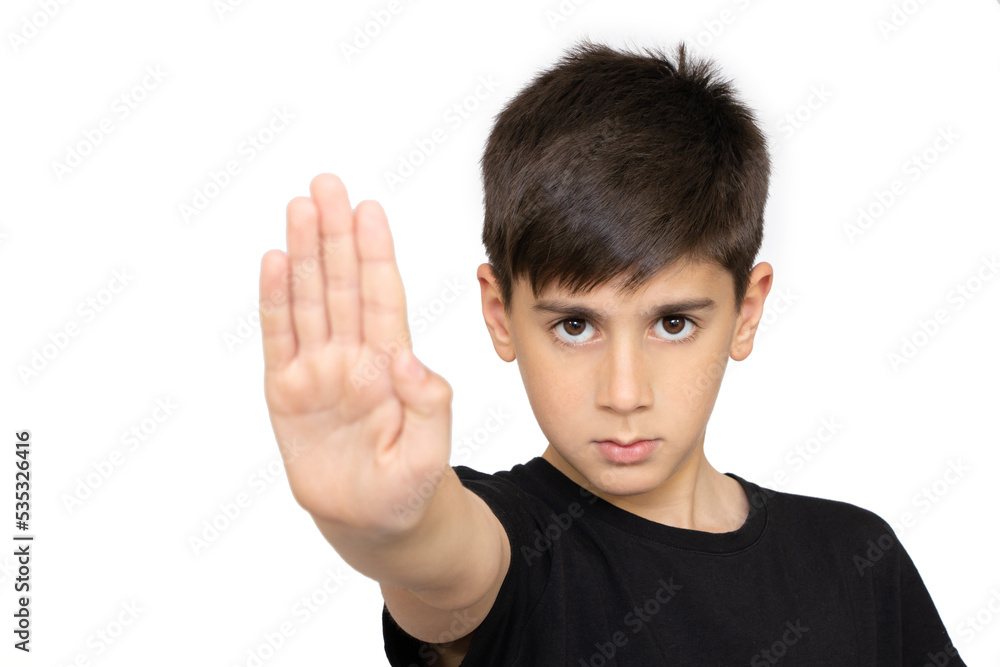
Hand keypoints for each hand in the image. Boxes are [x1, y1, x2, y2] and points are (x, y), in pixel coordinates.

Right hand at [258, 174, 453, 535]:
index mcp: (391, 364)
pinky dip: (275, 301)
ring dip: (304, 253)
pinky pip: (278, 339)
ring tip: (299, 207)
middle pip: (341, 283)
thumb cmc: (408, 486)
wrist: (373, 524)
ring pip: (309, 299)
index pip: (381, 295)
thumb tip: (407, 358)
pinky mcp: (286, 393)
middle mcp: (353, 356)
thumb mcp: (431, 451)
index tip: (369, 209)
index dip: (374, 253)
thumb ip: (430, 403)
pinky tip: (274, 260)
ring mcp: (318, 371)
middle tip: (326, 184)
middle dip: (335, 234)